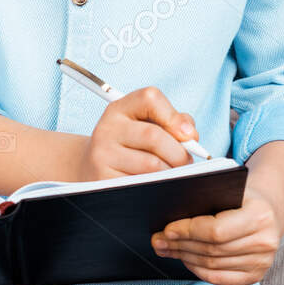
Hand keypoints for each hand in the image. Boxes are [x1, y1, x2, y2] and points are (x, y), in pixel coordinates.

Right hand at [76, 86, 198, 181]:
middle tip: (186, 162)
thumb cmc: (131, 146)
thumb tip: (191, 136)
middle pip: (154, 136)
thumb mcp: (147, 125)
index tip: (189, 135)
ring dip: (170, 172)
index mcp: (119, 109)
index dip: (174, 116)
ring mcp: (102, 155)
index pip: (149, 98)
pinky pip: (142, 185)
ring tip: (172, 174)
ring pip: (151, 164)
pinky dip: (157, 186)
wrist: (92, 168)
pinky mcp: (104, 180)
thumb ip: (174, 122)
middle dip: (179, 153)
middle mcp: (107, 128)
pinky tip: (155, 184)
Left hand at [151, 183, 281, 284]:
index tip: (167, 230)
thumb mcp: (229, 191)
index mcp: (260, 215)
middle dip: (180, 245)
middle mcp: (265, 241)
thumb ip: (205, 202)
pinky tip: (185, 260)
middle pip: (211, 250)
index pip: (216, 230)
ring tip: (167, 249)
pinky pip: (218, 278)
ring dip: (184, 257)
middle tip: (159, 241)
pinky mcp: (255, 275)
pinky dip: (198, 270)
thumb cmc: (243, 198)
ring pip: (212, 264)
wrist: (270, 211)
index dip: (188, 231)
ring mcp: (262, 262)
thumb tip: (170, 224)